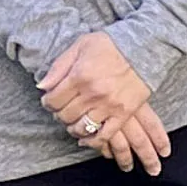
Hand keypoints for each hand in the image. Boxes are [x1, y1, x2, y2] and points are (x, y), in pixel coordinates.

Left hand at [39, 33, 165, 174]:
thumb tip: (42, 86)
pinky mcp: (123, 114)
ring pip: (82, 128)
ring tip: (73, 122)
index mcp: (79, 75)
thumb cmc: (111, 45)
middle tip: (62, 110)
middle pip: (65, 115)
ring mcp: (109, 105)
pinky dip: (92, 141)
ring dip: (73, 128)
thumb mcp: (80, 45)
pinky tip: (86, 138)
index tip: (50, 101)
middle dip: (59, 114)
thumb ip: (59, 66)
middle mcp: (93, 93)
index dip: (48, 102)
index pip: (53, 100)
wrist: (144, 49)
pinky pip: (104, 135)